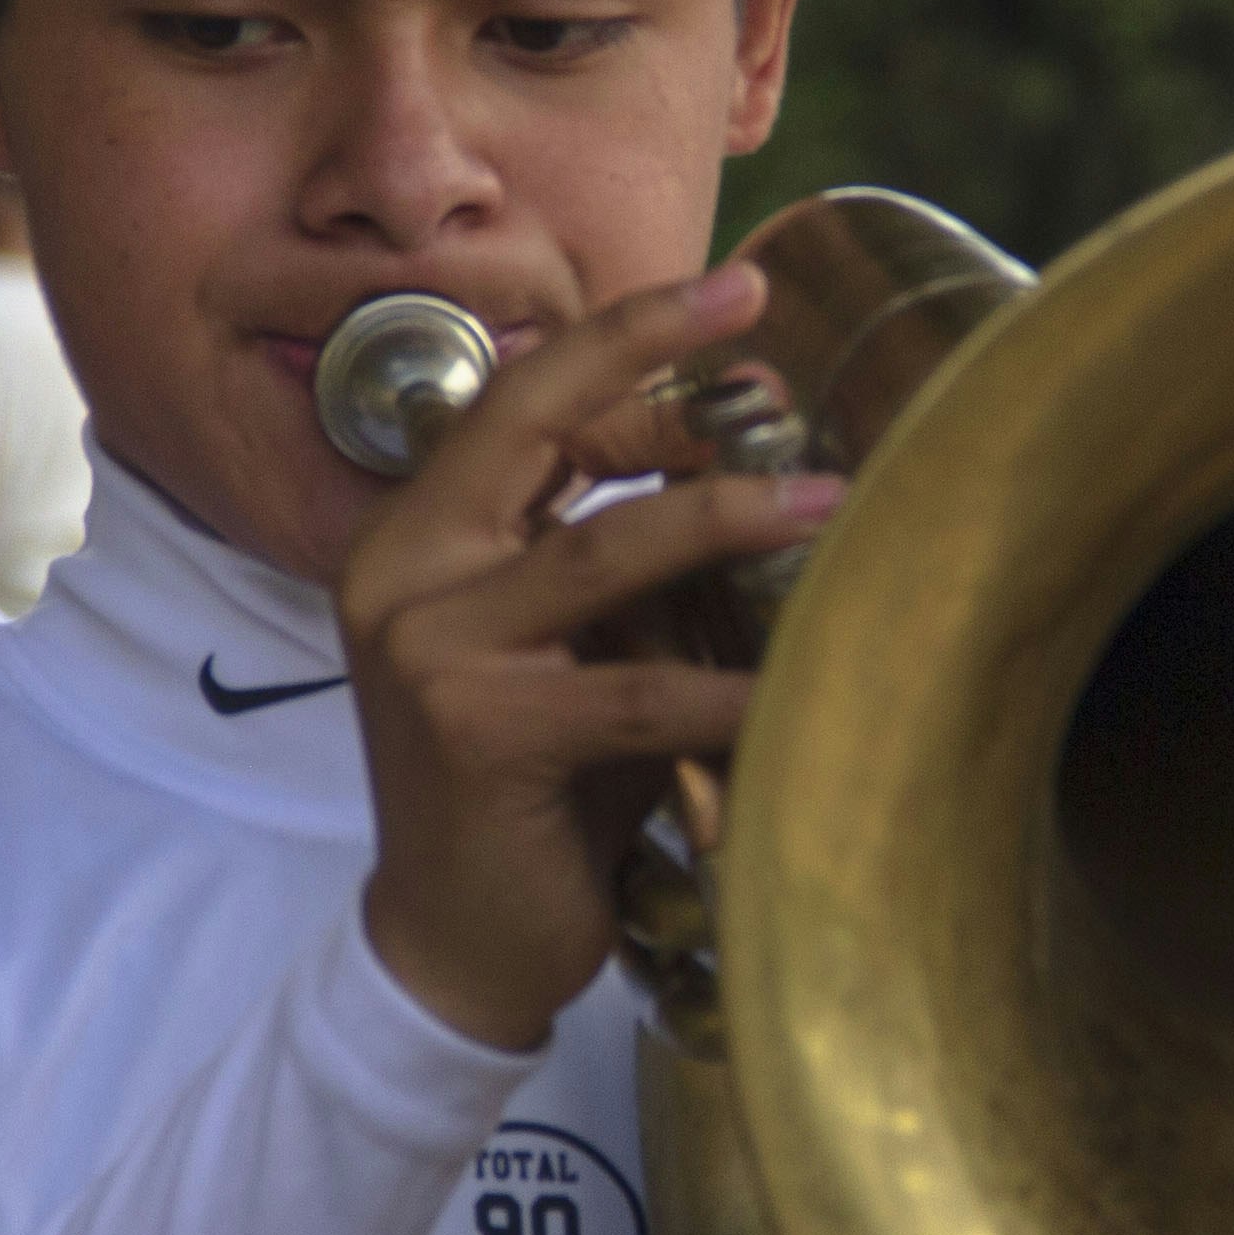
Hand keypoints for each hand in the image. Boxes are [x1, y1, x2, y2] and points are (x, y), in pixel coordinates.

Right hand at [341, 266, 845, 1053]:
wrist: (457, 941)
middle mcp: (404, 572)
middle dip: (651, 356)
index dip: (625, 343)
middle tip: (754, 303)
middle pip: (535, 426)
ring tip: (830, 502)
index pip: (520, 402)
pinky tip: (810, 683)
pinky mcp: (480, 732)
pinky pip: (639, 691)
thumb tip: (752, 442)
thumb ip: (628, 551)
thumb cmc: (537, 786)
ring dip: (729, 515)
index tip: (735, 292)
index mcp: (417, 533)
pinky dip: (734, 688)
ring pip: (605, 551)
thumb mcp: (579, 642)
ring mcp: (432, 651)